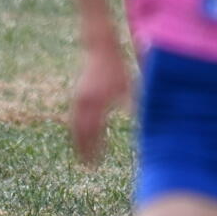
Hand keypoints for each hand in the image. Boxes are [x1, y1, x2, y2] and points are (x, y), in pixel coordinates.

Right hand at [69, 46, 128, 165]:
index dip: (96, 148)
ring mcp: (79, 99)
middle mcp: (85, 103)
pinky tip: (81, 140)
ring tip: (83, 157)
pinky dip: (76, 132)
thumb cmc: (118, 68)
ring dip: (79, 143)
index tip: (98, 162)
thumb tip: (142, 121)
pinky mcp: (77, 97)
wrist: (100, 49)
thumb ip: (134, 104)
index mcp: (98, 102)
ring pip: (75, 127)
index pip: (95, 131)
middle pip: (82, 133)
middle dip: (85, 150)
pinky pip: (74, 119)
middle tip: (89, 166)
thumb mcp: (129, 86)